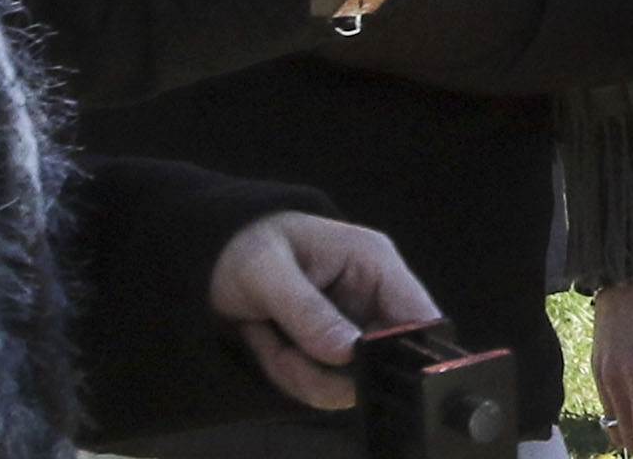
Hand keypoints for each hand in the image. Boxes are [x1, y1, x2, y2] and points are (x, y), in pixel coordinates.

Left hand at [206, 211, 439, 409]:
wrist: (213, 258)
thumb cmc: (246, 245)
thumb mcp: (267, 270)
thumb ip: (306, 310)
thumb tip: (347, 353)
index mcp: (374, 263)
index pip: (418, 314)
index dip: (406, 351)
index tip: (359, 369)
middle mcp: (372, 301)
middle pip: (385, 362)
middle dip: (329, 371)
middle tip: (285, 355)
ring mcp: (354, 331)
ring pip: (349, 383)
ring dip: (302, 374)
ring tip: (268, 341)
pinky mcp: (333, 355)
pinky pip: (324, 387)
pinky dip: (290, 376)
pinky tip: (268, 346)